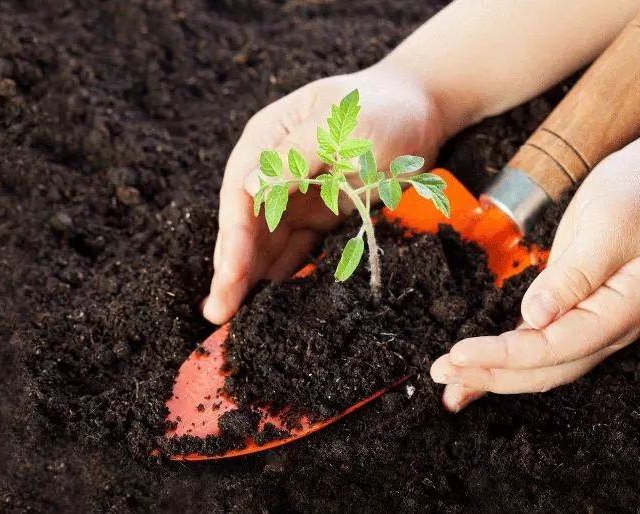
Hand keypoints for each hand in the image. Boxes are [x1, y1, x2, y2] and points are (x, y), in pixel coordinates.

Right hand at [202, 63, 448, 323]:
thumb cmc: (382, 107)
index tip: (230, 276)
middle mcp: (273, 169)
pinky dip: (281, 271)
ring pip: (265, 241)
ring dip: (249, 276)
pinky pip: (294, 247)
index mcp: (267, 139)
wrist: (422, 109)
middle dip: (231, 267)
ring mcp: (294, 193)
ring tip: (230, 315)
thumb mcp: (339, 125)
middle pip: (246, 224)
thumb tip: (248, 188)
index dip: (234, 238)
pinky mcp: (318, 213)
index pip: (240, 195)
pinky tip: (267, 300)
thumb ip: (295, 155)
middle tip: (217, 313)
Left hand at [430, 120, 639, 411]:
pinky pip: (536, 343)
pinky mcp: (573, 309)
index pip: (554, 348)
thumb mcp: (608, 226)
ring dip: (493, 374)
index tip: (460, 354)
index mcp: (620, 312)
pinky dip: (504, 357)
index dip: (503, 356)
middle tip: (440, 373)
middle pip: (544, 368)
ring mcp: (591, 321)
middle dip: (490, 374)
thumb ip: (572, 275)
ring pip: (538, 363)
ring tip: (448, 382)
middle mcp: (606, 327)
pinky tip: (475, 368)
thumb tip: (533, 317)